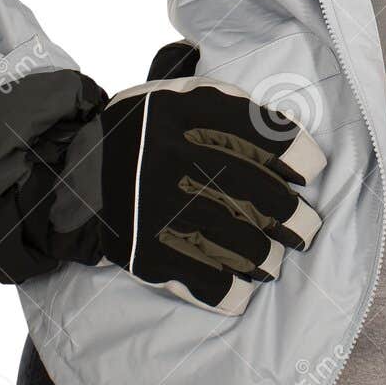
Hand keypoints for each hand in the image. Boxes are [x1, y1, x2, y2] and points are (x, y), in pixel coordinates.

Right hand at [58, 75, 326, 313]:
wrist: (74, 178)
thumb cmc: (143, 135)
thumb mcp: (171, 94)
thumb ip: (217, 94)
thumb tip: (268, 113)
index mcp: (180, 110)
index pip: (253, 129)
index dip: (293, 152)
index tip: (311, 172)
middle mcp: (169, 154)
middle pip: (250, 189)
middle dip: (289, 215)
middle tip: (306, 231)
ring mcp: (155, 205)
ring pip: (233, 237)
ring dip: (264, 256)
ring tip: (272, 262)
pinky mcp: (143, 249)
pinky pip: (200, 276)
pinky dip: (228, 288)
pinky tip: (241, 290)